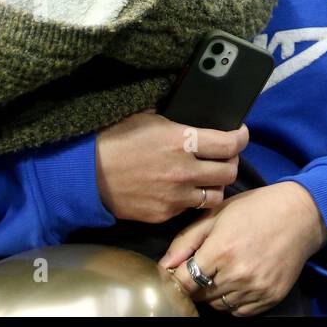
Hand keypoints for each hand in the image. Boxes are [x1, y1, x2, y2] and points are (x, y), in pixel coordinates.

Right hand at [95, 112, 247, 223]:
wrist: (85, 175)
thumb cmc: (113, 139)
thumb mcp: (146, 116)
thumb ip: (175, 118)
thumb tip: (193, 112)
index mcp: (181, 140)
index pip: (230, 143)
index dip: (241, 137)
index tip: (241, 134)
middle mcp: (184, 171)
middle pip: (229, 171)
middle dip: (231, 161)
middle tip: (225, 155)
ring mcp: (175, 197)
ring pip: (216, 196)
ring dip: (216, 184)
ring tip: (208, 176)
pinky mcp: (164, 215)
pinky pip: (191, 209)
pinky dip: (192, 199)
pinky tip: (184, 189)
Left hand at [162, 181, 326, 316]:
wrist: (300, 214)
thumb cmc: (255, 209)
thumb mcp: (216, 215)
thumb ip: (186, 240)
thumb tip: (165, 266)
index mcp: (221, 250)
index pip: (184, 282)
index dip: (176, 278)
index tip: (176, 273)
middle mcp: (238, 274)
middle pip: (200, 295)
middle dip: (195, 283)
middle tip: (203, 266)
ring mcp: (256, 288)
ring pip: (218, 305)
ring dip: (214, 293)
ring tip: (222, 271)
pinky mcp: (270, 297)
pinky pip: (239, 312)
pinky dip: (233, 301)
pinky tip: (237, 280)